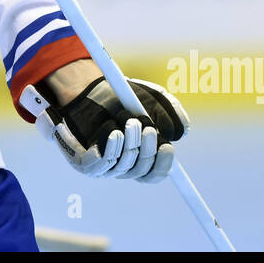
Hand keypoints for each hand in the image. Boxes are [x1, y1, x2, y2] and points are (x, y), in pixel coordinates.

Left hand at [22, 75, 189, 182]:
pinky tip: (113, 130)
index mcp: (138, 156)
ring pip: (123, 164)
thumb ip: (169, 112)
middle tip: (148, 128)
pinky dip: (110, 147)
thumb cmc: (120, 96)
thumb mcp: (150, 98)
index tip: (168, 147)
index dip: (162, 165)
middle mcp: (121, 165)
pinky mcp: (84, 161)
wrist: (86, 88)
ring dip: (129, 141)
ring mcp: (103, 165)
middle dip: (147, 150)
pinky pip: (100, 163)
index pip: (154, 174)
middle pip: (140, 170)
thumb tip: (179, 133)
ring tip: (127, 118)